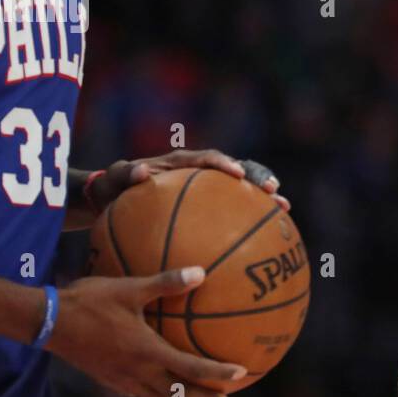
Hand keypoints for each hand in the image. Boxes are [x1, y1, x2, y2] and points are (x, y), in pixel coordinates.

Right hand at [47, 266, 246, 396]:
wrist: (48, 322)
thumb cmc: (89, 302)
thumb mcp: (130, 288)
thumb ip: (166, 282)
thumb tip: (201, 271)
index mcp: (147, 352)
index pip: (192, 369)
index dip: (218, 374)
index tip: (241, 374)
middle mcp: (138, 372)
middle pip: (179, 394)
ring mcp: (121, 380)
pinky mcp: (108, 380)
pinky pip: (139, 394)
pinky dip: (156, 395)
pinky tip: (158, 387)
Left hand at [91, 150, 289, 212]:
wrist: (114, 199)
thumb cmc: (113, 189)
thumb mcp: (114, 180)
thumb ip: (126, 174)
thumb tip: (141, 172)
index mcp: (179, 163)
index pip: (206, 158)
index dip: (223, 164)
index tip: (237, 174)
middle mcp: (198, 173)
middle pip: (236, 169)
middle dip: (258, 177)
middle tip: (274, 190)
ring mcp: (205, 191)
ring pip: (241, 190)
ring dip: (263, 196)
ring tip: (284, 208)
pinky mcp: (208, 208)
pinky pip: (233, 211)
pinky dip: (250, 219)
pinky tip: (266, 238)